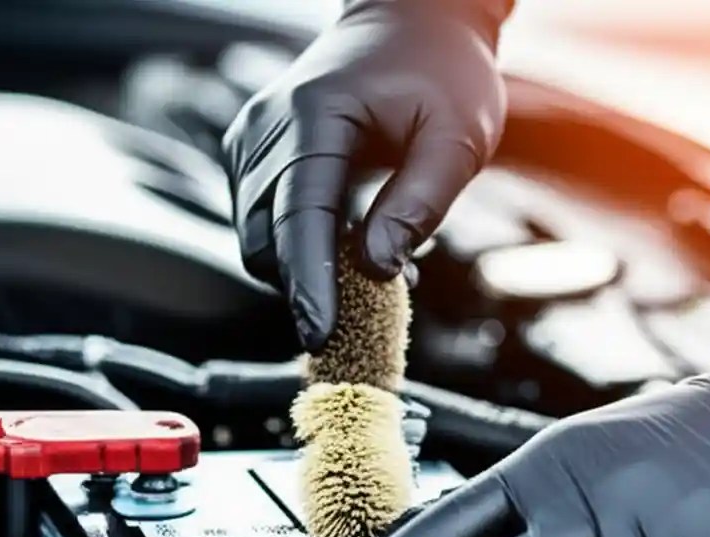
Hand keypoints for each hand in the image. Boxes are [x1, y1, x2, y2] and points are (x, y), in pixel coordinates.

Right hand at [222, 0, 510, 350]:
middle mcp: (266, 126)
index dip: (309, 281)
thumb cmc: (441, 71)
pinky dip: (298, 250)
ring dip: (304, 272)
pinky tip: (348, 248)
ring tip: (370, 270)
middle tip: (365, 318)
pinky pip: (263, 224)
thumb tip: (377, 268)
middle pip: (264, 238)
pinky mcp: (252, 156)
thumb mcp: (458, 136)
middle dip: (305, 287)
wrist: (409, 23)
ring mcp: (251, 140)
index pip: (299, 214)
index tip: (321, 333)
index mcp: (313, 114)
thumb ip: (420, 200)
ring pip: (257, 239)